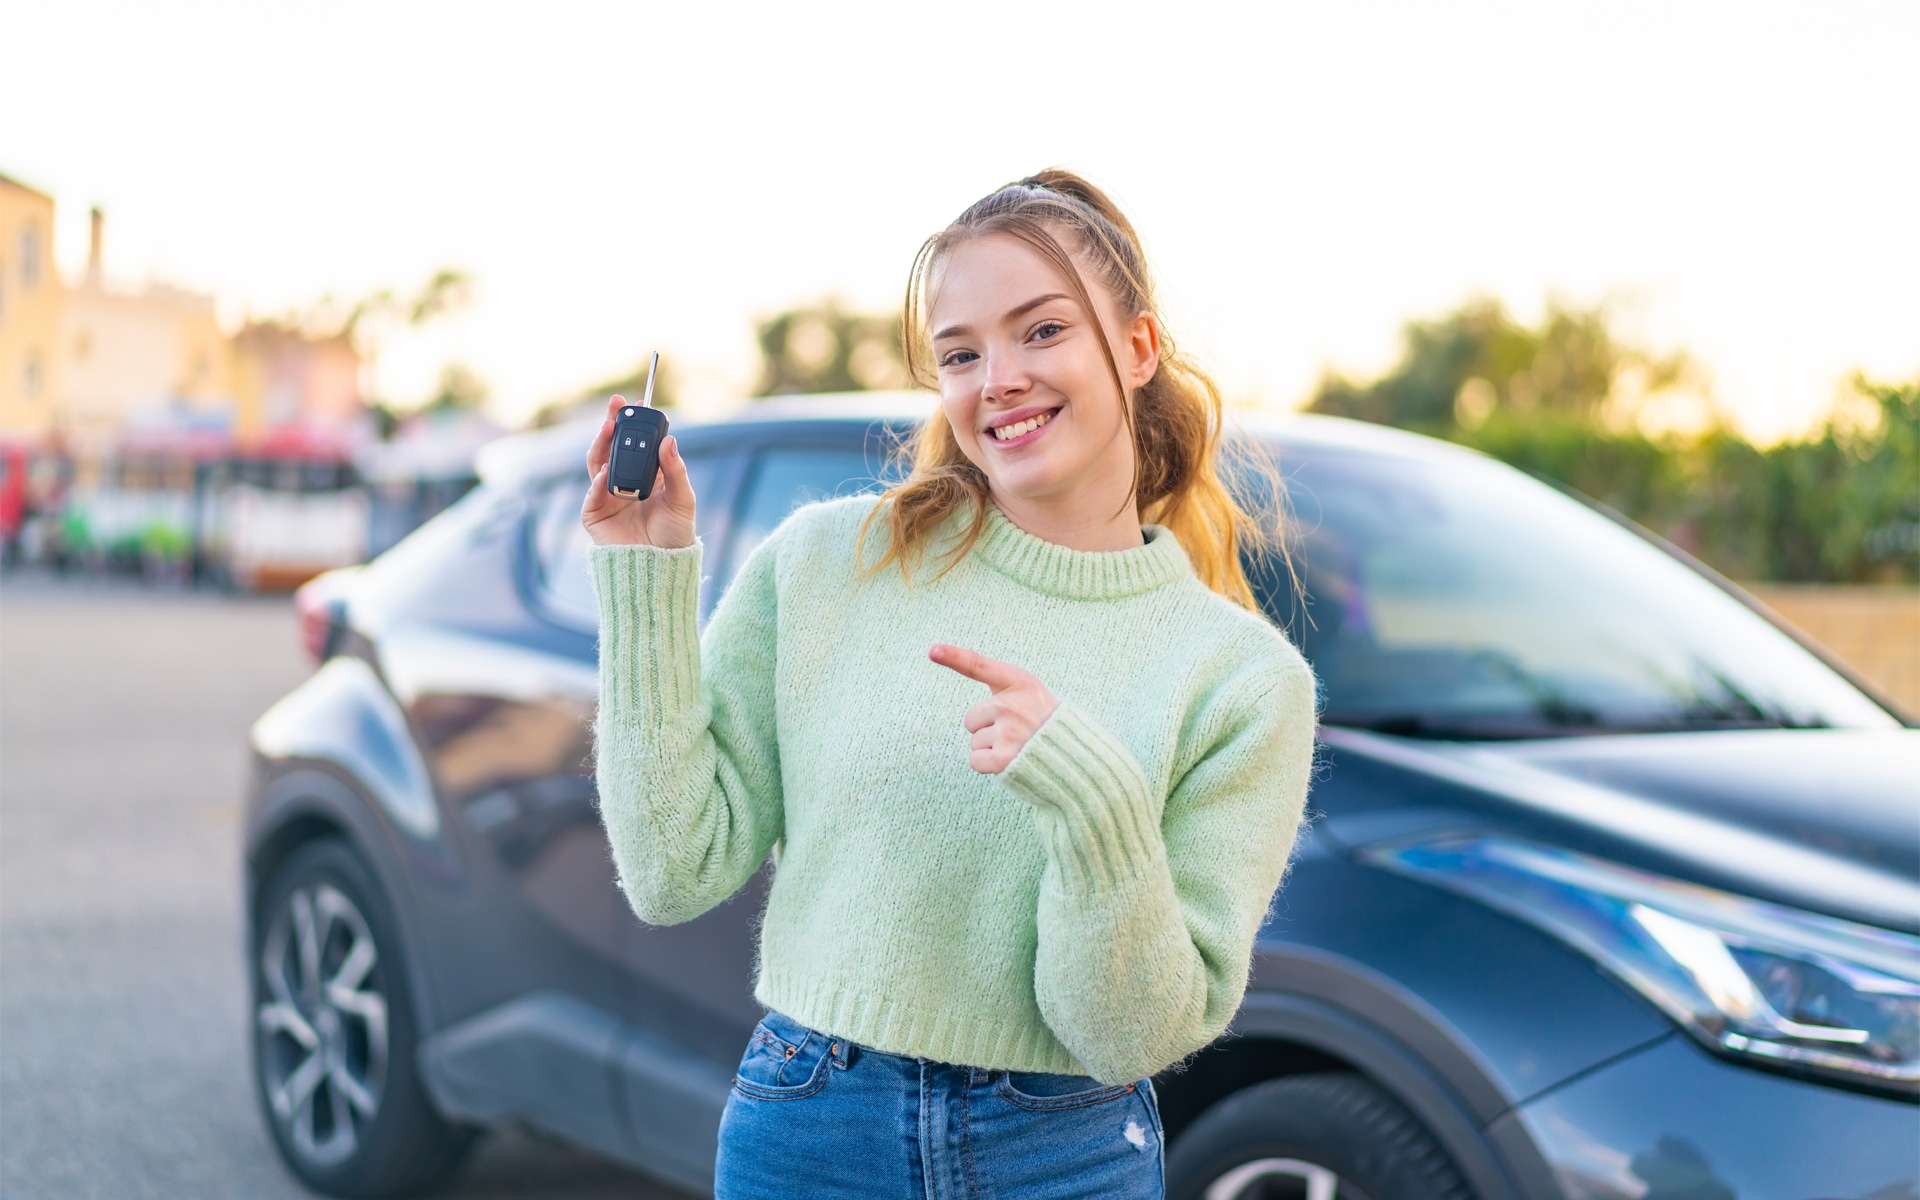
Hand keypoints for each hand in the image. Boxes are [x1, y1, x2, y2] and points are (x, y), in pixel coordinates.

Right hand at [581, 394, 695, 547]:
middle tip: (617, 405)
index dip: (637, 424)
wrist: (661, 569)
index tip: (640, 404)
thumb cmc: (675, 536)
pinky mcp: (596, 516)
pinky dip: (598, 483)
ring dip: (601, 444)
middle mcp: (624, 483)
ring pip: (598, 464)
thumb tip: (669, 440)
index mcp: (647, 477)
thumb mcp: (683, 500)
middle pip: (613, 448)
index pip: (638, 444)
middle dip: (613, 424)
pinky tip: (606, 473)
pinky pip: (593, 495)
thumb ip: (675, 470)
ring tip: (608, 427)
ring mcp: (607, 498)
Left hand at [929, 644, 1059, 774]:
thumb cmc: (1045, 723)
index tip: (933, 650)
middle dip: (987, 728)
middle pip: (971, 718)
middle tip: (1017, 732)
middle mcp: (1012, 705)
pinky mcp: (1004, 759)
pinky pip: (975, 761)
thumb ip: (1002, 690)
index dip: (954, 656)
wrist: (1075, 757)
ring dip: (991, 748)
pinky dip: (987, 765)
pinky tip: (1010, 761)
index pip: (980, 666)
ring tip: (1019, 747)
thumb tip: (968, 698)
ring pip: (974, 741)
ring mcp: (1008, 732)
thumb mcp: (1030, 694)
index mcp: (1019, 682)